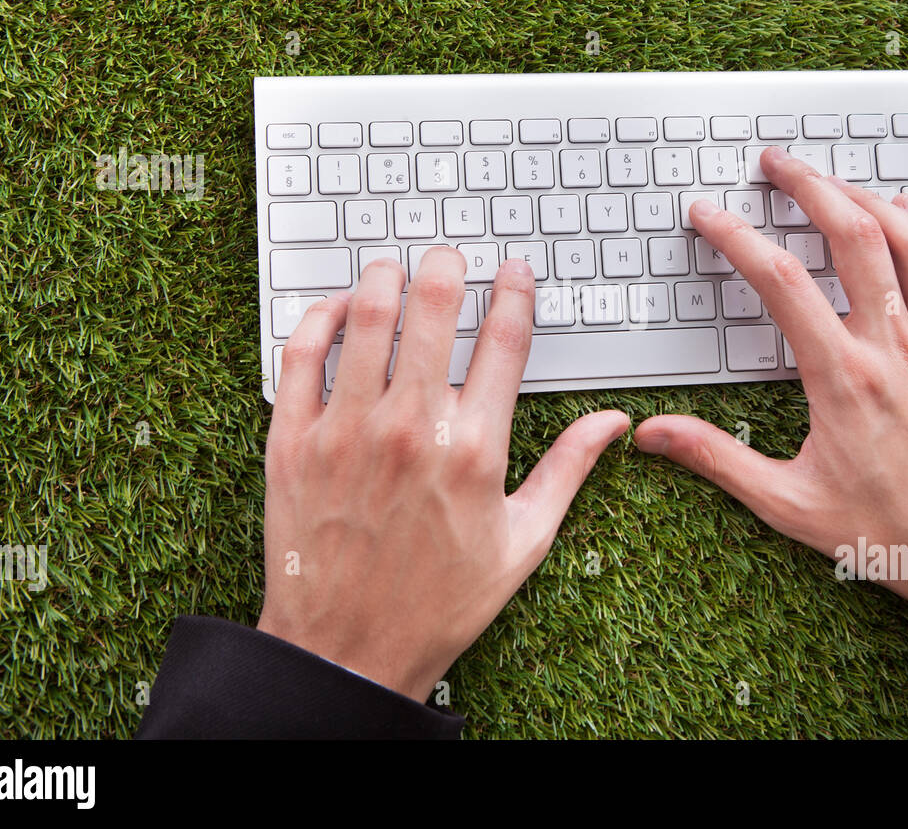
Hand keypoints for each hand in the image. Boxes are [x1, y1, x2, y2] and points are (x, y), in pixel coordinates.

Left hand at [259, 250, 628, 701]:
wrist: (346, 650)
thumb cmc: (436, 603)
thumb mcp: (523, 542)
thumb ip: (569, 470)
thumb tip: (614, 423)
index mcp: (475, 449)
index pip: (504, 341)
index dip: (515, 293)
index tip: (514, 272)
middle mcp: (411, 429)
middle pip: (433, 307)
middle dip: (448, 265)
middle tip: (450, 256)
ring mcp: (346, 431)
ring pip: (365, 317)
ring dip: (383, 277)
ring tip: (393, 268)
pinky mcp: (293, 442)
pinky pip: (300, 355)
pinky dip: (318, 318)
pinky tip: (336, 310)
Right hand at [635, 147, 907, 618]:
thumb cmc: (893, 536)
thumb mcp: (790, 505)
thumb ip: (717, 459)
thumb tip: (652, 434)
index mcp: (843, 380)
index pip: (779, 281)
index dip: (736, 236)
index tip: (709, 214)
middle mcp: (894, 349)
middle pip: (851, 236)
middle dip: (808, 185)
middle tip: (775, 163)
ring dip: (868, 196)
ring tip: (834, 180)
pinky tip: (906, 215)